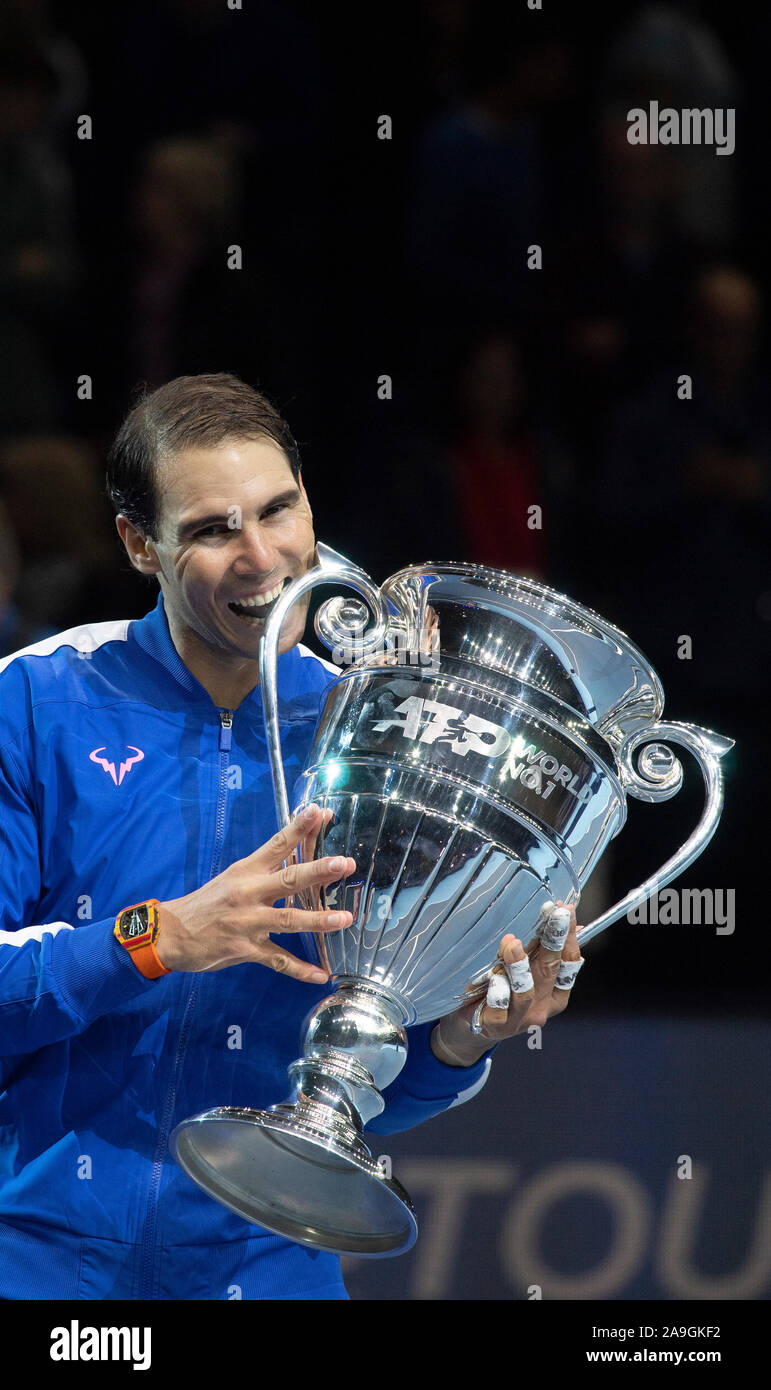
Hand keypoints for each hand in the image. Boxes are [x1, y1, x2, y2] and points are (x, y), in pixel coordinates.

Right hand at [155, 804, 354, 980]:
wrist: (171, 933)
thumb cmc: (208, 902)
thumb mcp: (233, 877)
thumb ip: (265, 868)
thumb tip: (298, 852)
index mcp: (246, 871)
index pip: (277, 844)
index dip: (299, 828)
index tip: (320, 812)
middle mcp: (248, 893)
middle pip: (288, 879)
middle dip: (318, 871)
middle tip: (344, 863)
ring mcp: (248, 923)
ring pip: (288, 920)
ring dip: (318, 920)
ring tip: (344, 919)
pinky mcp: (246, 950)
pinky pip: (278, 961)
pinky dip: (301, 969)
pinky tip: (321, 974)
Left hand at [431, 902, 582, 1065]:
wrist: (472, 1023)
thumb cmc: (501, 990)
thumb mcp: (523, 967)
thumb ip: (539, 948)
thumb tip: (568, 919)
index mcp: (554, 994)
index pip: (569, 963)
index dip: (569, 936)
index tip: (565, 911)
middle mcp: (541, 1007)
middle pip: (550, 972)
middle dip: (554, 940)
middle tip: (555, 914)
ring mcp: (519, 1019)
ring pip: (525, 993)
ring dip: (519, 966)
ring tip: (512, 943)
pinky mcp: (496, 1025)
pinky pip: (498, 1005)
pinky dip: (496, 988)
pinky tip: (492, 977)